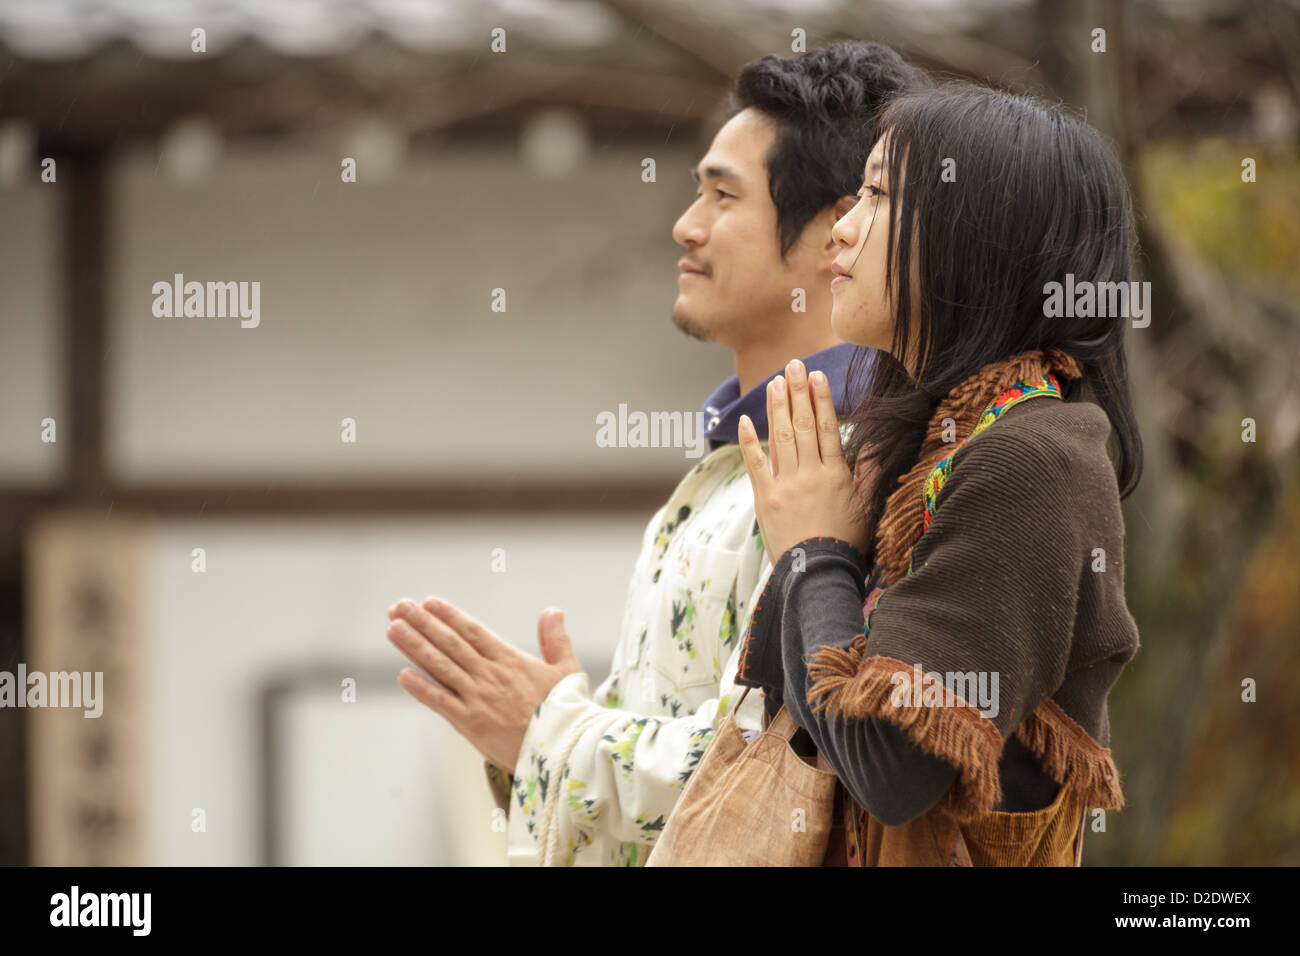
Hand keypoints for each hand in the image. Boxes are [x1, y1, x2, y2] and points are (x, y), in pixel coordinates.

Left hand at [386, 599, 583, 774]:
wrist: (566, 750)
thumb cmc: (567, 712)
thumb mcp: (567, 670)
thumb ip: (556, 639)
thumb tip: (552, 610)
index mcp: (511, 661)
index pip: (473, 631)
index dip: (449, 615)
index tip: (428, 602)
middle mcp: (490, 675)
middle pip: (450, 643)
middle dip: (422, 623)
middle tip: (399, 606)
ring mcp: (478, 698)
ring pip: (440, 666)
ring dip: (414, 646)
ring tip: (393, 628)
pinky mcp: (471, 724)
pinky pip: (441, 703)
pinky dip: (421, 689)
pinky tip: (403, 675)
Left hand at [738, 358, 870, 565]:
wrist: (818, 573)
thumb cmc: (845, 544)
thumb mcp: (866, 508)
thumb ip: (867, 476)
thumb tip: (871, 449)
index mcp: (836, 474)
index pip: (827, 428)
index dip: (821, 400)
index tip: (817, 377)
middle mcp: (810, 473)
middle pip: (802, 425)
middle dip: (797, 392)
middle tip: (793, 366)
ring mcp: (786, 484)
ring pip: (781, 437)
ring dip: (777, 407)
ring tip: (775, 382)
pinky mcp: (765, 498)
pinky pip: (755, 464)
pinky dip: (749, 441)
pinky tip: (746, 419)